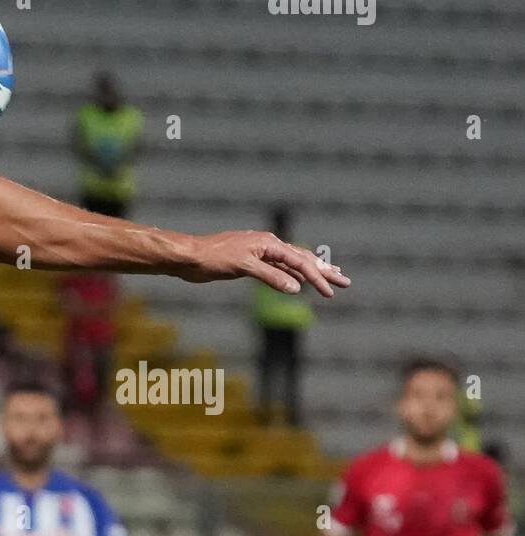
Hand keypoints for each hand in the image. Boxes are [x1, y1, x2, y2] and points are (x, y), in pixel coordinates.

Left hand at [175, 231, 350, 296]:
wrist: (188, 257)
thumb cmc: (213, 258)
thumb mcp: (243, 266)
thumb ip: (270, 277)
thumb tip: (297, 288)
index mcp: (268, 243)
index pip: (300, 262)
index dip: (317, 277)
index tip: (331, 292)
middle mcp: (267, 245)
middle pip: (302, 259)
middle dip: (324, 271)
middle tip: (346, 281)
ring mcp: (259, 253)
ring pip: (291, 263)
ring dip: (311, 272)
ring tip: (331, 277)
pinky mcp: (250, 262)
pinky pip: (278, 269)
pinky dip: (292, 276)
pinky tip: (299, 282)